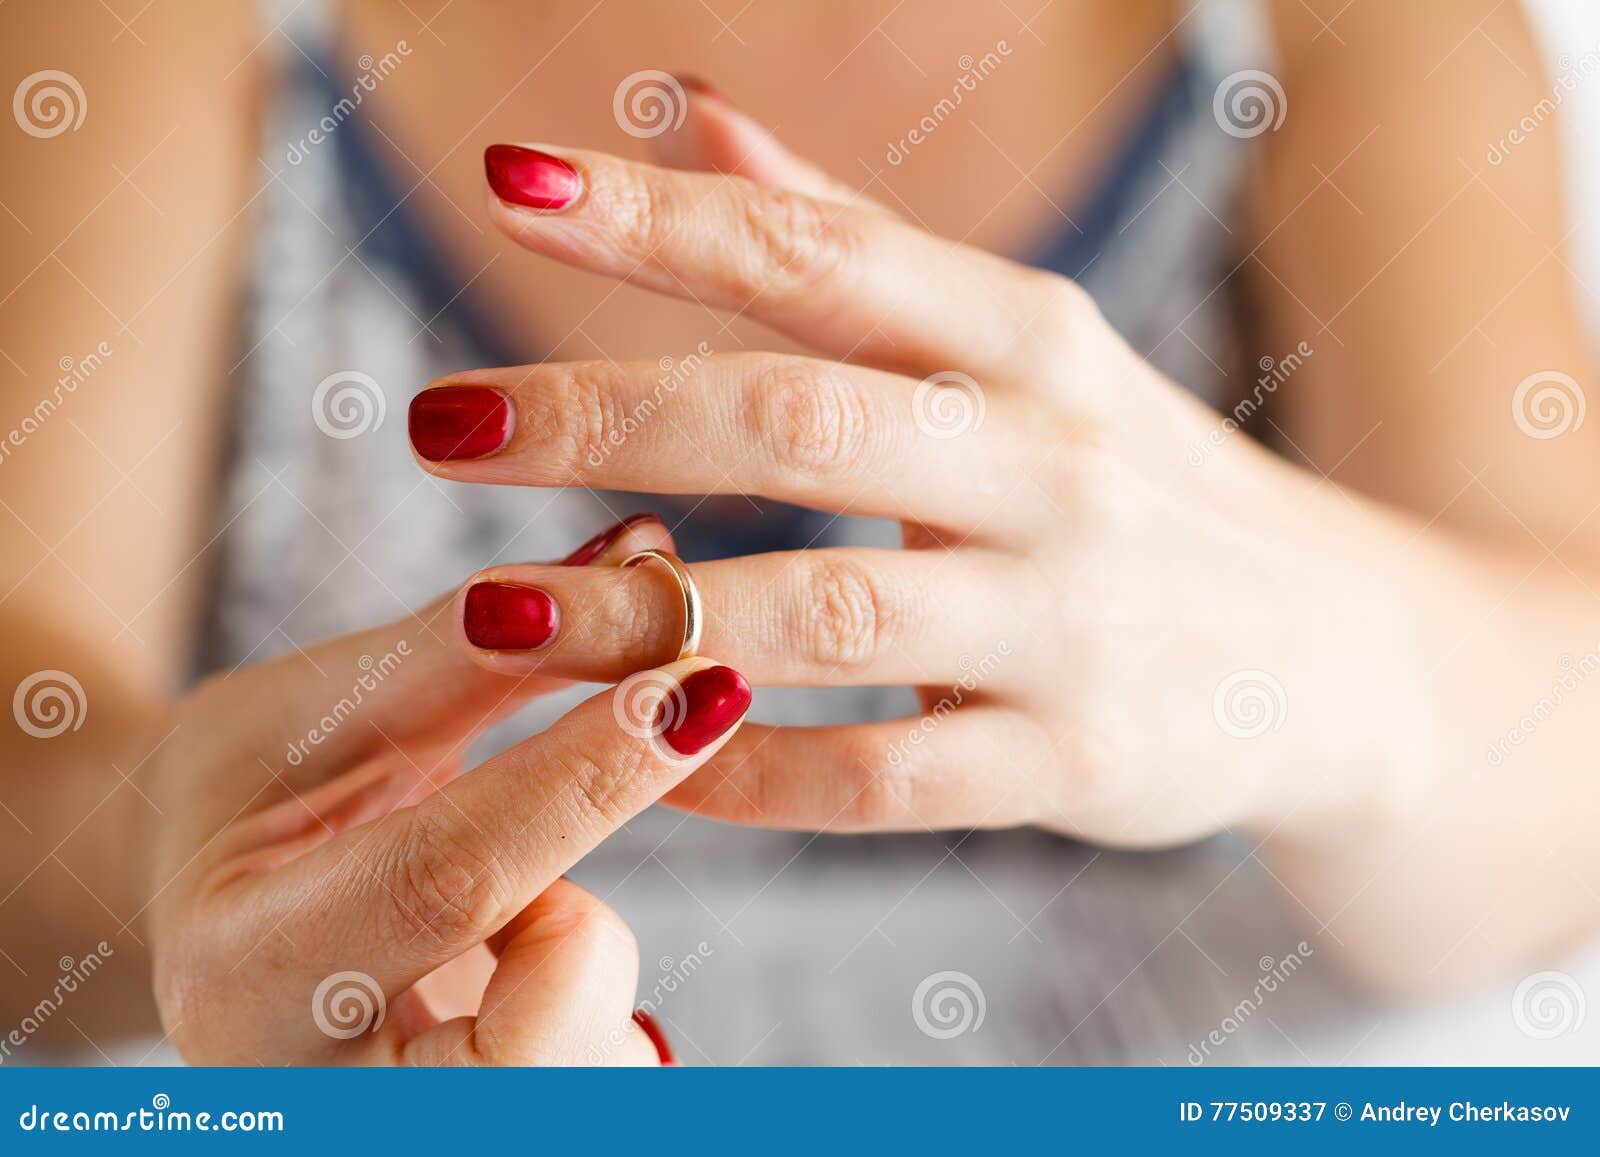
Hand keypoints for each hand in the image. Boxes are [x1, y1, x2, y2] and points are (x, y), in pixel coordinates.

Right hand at [141, 519, 747, 1063]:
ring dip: (578, 961)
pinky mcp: (484, 1121)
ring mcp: (397, 1127)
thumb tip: (649, 557)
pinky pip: (608, 1070)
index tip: (703, 682)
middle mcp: (322, 1093)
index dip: (587, 777)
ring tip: (491, 911)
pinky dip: (587, 998)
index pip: (449, 878)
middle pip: (537, 1035)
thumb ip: (483, 652)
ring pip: (592, 1069)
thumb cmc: (259, 791)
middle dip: (589, 925)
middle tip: (561, 864)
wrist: (221, 914)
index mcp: (246, 972)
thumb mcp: (328, 706)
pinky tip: (509, 965)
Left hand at [411, 91, 1416, 848]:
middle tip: (434, 420)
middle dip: (603, 418)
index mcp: (1029, 342)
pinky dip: (750, 773)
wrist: (1342, 655)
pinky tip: (648, 763)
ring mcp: (1070, 622)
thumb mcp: (1026, 350)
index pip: (824, 257)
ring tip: (490, 613)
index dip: (662, 221)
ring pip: (820, 614)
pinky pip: (881, 777)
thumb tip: (697, 117)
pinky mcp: (1077, 762)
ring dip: (644, 614)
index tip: (508, 184)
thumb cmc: (1136, 484)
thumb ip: (857, 243)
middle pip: (798, 425)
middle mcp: (1051, 463)